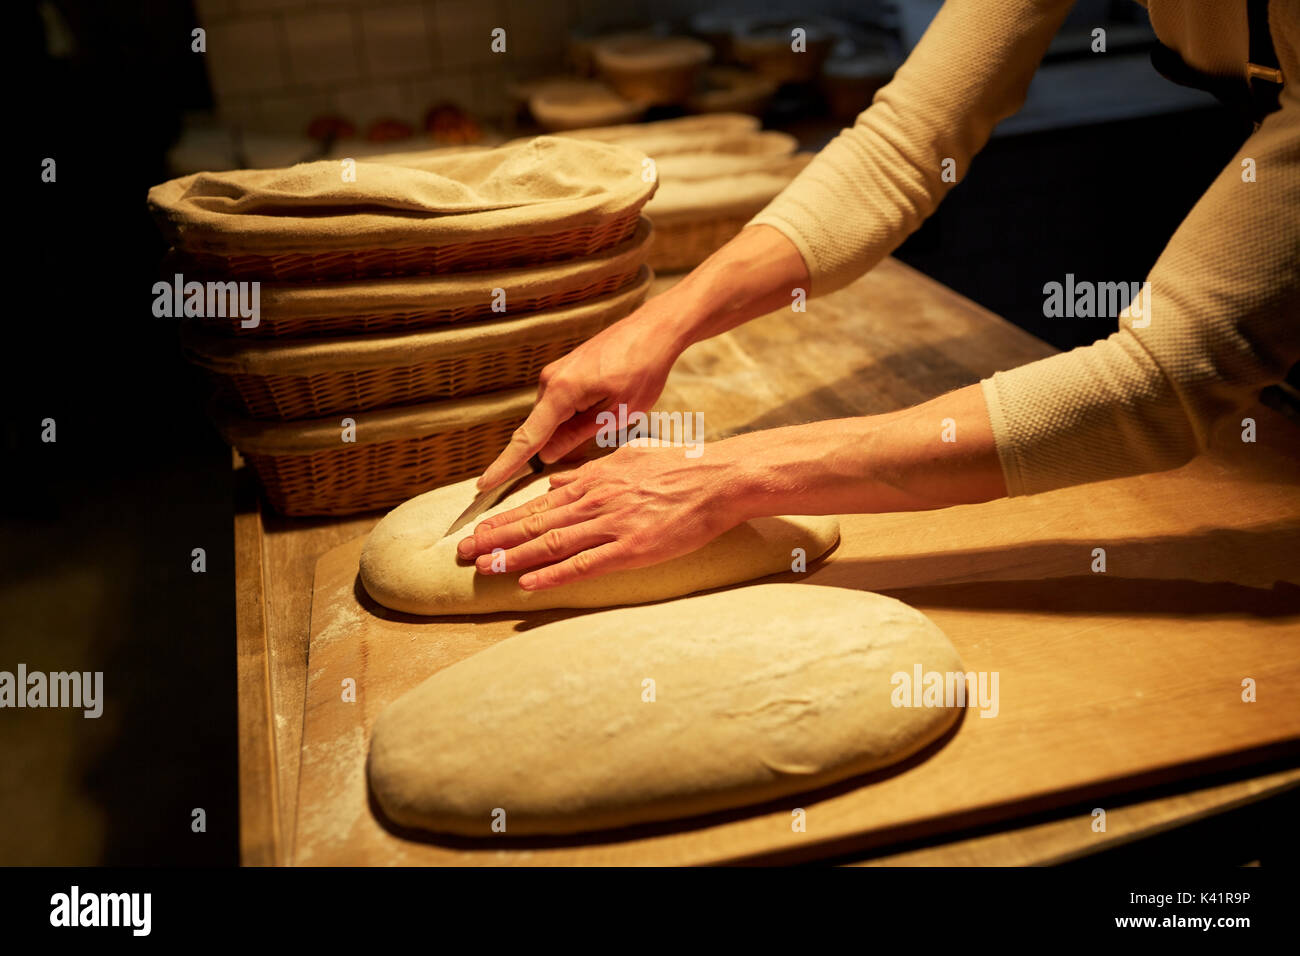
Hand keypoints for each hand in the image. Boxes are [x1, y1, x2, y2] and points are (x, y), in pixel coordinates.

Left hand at [457, 440, 750, 589]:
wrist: (718, 479)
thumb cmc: (680, 467)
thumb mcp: (629, 457)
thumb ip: (589, 472)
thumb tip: (555, 483)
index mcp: (594, 480)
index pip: (537, 504)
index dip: (504, 520)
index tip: (477, 532)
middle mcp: (595, 501)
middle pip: (534, 523)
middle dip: (495, 539)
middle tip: (462, 553)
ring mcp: (611, 525)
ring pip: (550, 543)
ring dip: (513, 558)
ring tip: (484, 569)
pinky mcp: (631, 548)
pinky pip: (584, 564)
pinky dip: (552, 575)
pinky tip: (528, 584)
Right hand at [474, 295, 691, 491]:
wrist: (651, 330)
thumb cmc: (642, 370)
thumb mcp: (617, 413)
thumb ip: (578, 435)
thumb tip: (546, 456)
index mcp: (561, 392)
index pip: (527, 439)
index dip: (505, 466)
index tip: (483, 486)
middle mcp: (549, 380)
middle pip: (541, 430)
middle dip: (559, 446)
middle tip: (598, 433)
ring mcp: (554, 373)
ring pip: (552, 418)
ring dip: (572, 428)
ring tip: (612, 411)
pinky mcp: (563, 371)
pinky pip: (559, 405)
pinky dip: (574, 415)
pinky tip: (604, 406)